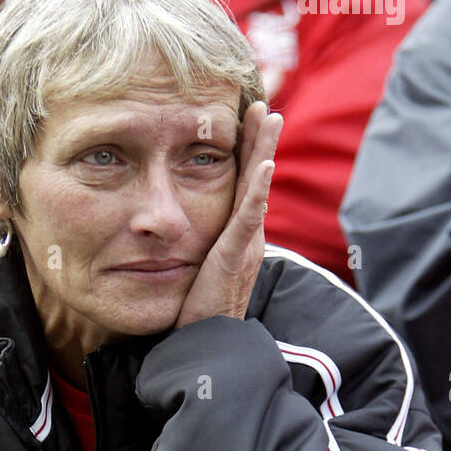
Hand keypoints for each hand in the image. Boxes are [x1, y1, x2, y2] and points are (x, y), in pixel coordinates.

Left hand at [176, 102, 282, 325]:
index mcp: (238, 236)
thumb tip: (180, 230)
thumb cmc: (199, 311)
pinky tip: (264, 166)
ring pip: (257, 189)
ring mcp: (245, 245)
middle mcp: (248, 236)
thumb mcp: (200, 269)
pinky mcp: (236, 257)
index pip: (244, 185)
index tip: (247, 119)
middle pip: (256, 178)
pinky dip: (258, 191)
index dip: (248, 152)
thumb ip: (200, 248)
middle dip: (260, 140)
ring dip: (264, 151)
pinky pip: (248, 218)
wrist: (206, 344)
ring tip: (269, 120)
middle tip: (264, 106)